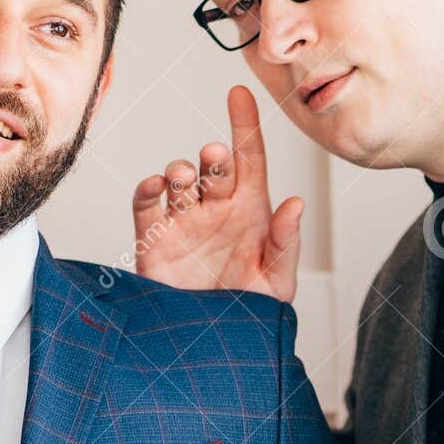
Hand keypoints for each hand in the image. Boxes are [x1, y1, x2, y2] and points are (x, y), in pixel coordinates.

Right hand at [131, 85, 302, 300]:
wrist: (208, 350)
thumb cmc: (248, 316)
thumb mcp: (276, 284)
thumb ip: (284, 244)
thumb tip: (296, 204)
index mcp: (250, 213)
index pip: (249, 159)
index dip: (245, 124)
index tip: (240, 93)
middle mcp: (216, 210)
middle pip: (214, 167)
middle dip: (214, 157)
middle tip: (216, 160)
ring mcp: (184, 222)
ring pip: (179, 178)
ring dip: (182, 170)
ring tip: (186, 180)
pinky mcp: (154, 239)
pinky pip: (147, 203)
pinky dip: (149, 188)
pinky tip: (159, 186)